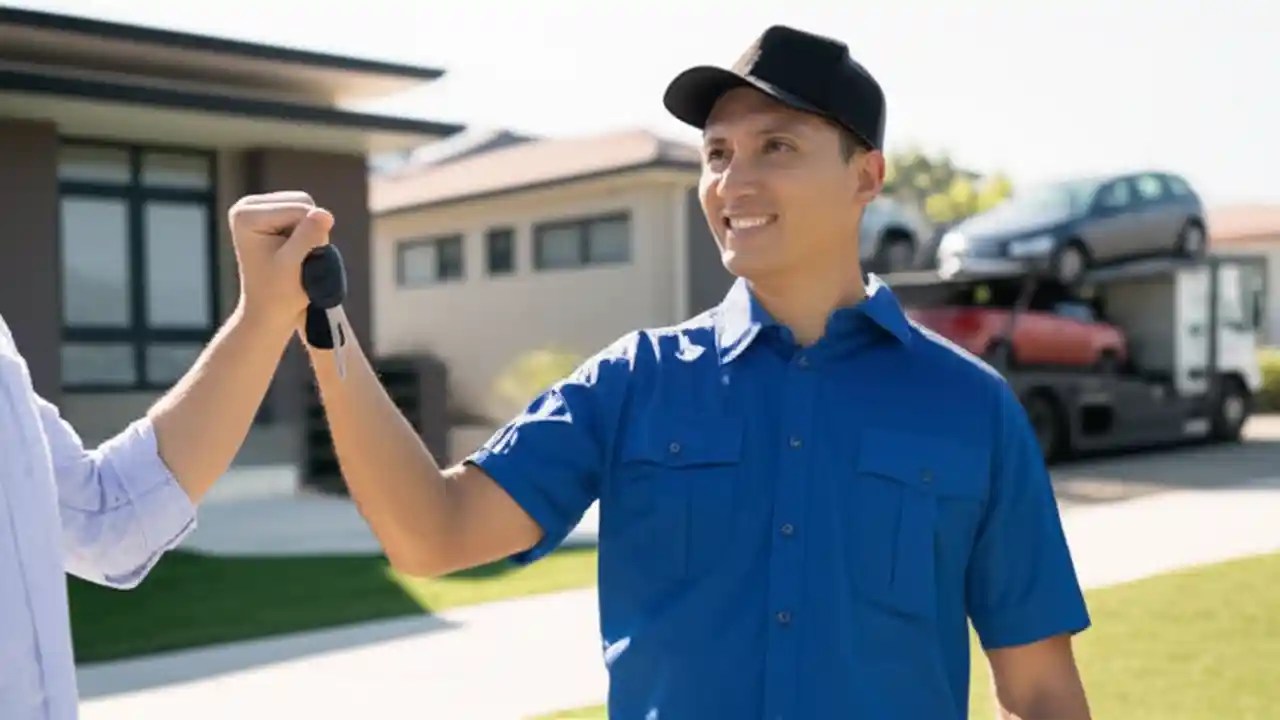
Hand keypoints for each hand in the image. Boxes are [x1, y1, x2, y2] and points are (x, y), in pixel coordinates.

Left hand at [227, 191, 333, 331]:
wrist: (268, 312)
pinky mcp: (271, 213)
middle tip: (296, 261)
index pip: (300, 210)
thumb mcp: (294, 266)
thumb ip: (309, 237)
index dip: (309, 237)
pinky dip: (309, 234)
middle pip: (304, 203)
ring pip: (308, 208)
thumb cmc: (279, 294)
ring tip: (295, 258)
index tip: (293, 262)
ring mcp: (258, 208)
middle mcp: (247, 205)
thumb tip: (325, 214)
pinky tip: (295, 252)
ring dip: (311, 234)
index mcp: (247, 214)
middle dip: (310, 232)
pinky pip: (307, 214)